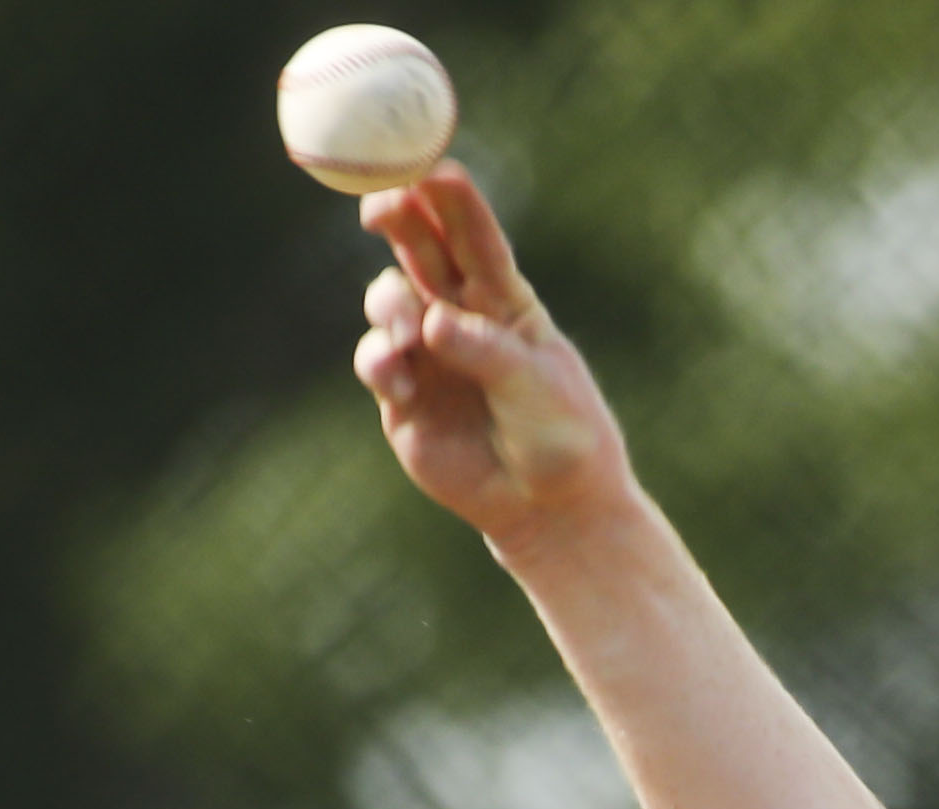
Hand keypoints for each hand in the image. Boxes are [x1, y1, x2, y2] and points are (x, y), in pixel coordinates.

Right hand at [354, 163, 632, 549]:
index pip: (474, 238)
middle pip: (419, 251)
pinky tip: (398, 372)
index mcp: (505, 302)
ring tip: (410, 331)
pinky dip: (379, 358)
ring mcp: (427, 354)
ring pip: (387, 299)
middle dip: (397, 219)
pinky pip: (376, 360)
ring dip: (389, 303)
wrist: (549, 510)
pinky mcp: (403, 397)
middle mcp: (461, 317)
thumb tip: (433, 321)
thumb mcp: (537, 389)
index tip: (433, 168)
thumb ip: (486, 352)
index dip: (451, 200)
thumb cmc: (562, 439)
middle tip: (380, 207)